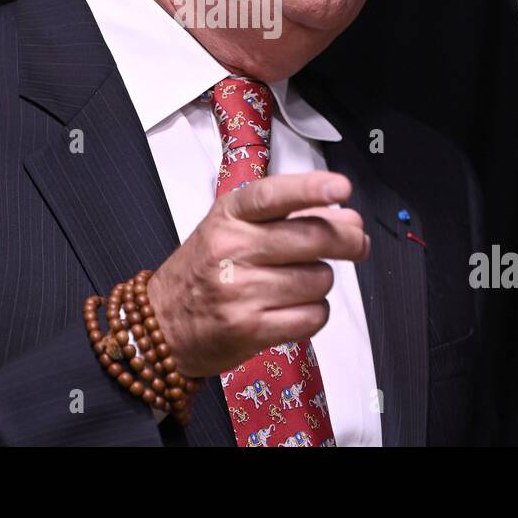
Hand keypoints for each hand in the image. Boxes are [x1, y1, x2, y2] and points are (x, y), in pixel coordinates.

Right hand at [146, 170, 368, 376]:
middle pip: (312, 237)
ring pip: (318, 279)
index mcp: (229, 216)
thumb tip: (347, 219)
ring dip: (322, 282)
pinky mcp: (250, 328)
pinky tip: (297, 307)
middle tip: (357, 243)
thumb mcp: (232, 229)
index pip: (273, 196)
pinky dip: (315, 313)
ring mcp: (240, 291)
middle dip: (348, 241)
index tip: (341, 189)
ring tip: (301, 283)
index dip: (311, 188)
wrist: (160, 324)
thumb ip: (288, 218)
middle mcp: (232, 249)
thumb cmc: (203, 271)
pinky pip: (312, 316)